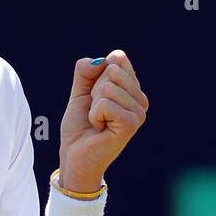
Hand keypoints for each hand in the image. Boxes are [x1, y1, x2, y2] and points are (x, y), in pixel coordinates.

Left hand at [58, 49, 148, 192]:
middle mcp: (140, 100)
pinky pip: (106, 104)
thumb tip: (102, 60)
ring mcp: (138, 113)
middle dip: (94, 91)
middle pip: (112, 71)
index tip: (95, 98)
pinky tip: (99, 128)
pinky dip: (94, 115)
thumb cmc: (80, 127)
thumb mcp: (80, 92)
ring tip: (98, 122)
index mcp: (132, 89)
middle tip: (95, 112)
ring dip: (94, 105)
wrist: (74, 156)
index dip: (96, 77)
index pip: (117, 59)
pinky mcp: (131, 124)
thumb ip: (86, 71)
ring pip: (108, 87)